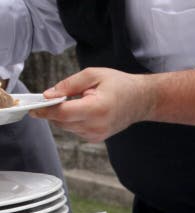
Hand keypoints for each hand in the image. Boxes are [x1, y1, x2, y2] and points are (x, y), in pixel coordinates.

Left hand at [30, 68, 154, 142]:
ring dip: (63, 115)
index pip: (62, 113)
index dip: (45, 109)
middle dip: (53, 110)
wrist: (142, 100)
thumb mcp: (93, 75)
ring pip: (66, 127)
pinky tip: (83, 110)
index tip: (34, 106)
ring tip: (76, 101)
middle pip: (61, 122)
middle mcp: (97, 125)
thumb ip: (68, 84)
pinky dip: (72, 120)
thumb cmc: (121, 85)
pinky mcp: (97, 138)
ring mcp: (97, 134)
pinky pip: (75, 130)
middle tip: (52, 97)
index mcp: (97, 109)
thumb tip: (48, 94)